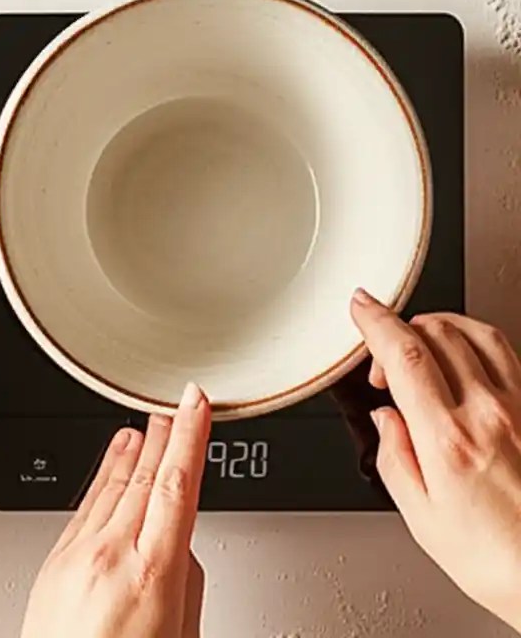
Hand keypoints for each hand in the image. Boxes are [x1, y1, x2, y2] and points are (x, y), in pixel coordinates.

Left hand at [20, 384, 211, 637]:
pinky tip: (107, 473)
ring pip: (109, 490)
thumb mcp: (182, 635)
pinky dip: (100, 484)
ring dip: (129, 454)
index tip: (197, 403)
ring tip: (143, 427)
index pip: (177, 485)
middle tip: (175, 405)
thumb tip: (181, 547)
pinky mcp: (51, 567)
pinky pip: (82, 512)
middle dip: (163, 437)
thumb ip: (186, 585)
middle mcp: (108, 556)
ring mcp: (74, 559)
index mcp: (152, 572)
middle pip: (142, 479)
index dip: (190, 436)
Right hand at [350, 289, 520, 630]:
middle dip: (400, 328)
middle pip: (439, 332)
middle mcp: (490, 415)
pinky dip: (474, 340)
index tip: (361, 307)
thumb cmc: (495, 558)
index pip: (405, 355)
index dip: (376, 321)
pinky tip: (461, 357)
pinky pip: (506, 353)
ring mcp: (520, 409)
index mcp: (449, 440)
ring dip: (440, 325)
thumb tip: (384, 420)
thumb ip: (394, 456)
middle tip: (382, 357)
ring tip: (419, 345)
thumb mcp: (422, 517)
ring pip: (477, 333)